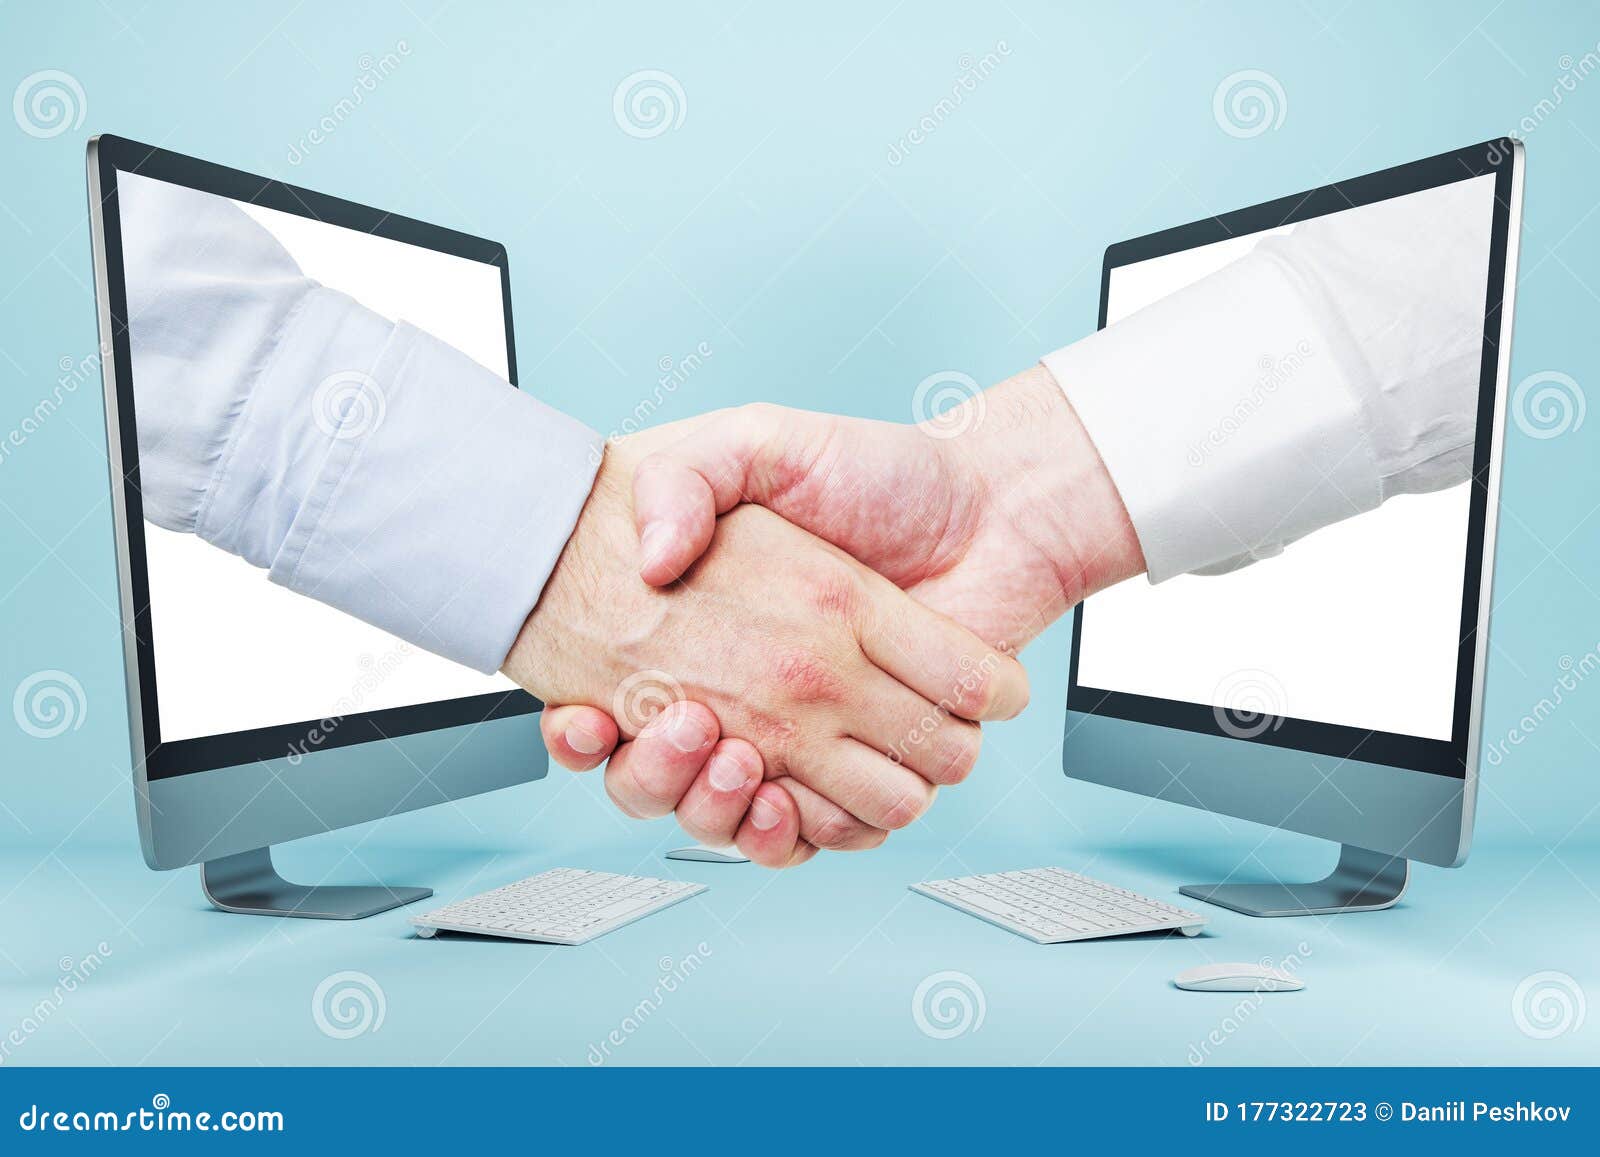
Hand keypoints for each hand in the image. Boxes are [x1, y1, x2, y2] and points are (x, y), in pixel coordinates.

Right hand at [540, 365, 1144, 851]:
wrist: (991, 504)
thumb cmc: (880, 470)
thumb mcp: (758, 441)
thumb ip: (686, 478)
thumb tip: (651, 558)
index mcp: (721, 629)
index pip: (616, 710)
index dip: (583, 735)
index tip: (585, 720)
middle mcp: (762, 693)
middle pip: (672, 782)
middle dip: (662, 776)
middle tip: (686, 724)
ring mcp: (819, 734)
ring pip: (742, 819)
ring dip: (727, 807)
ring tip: (734, 756)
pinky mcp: (882, 763)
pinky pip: (827, 831)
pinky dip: (805, 829)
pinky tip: (780, 794)